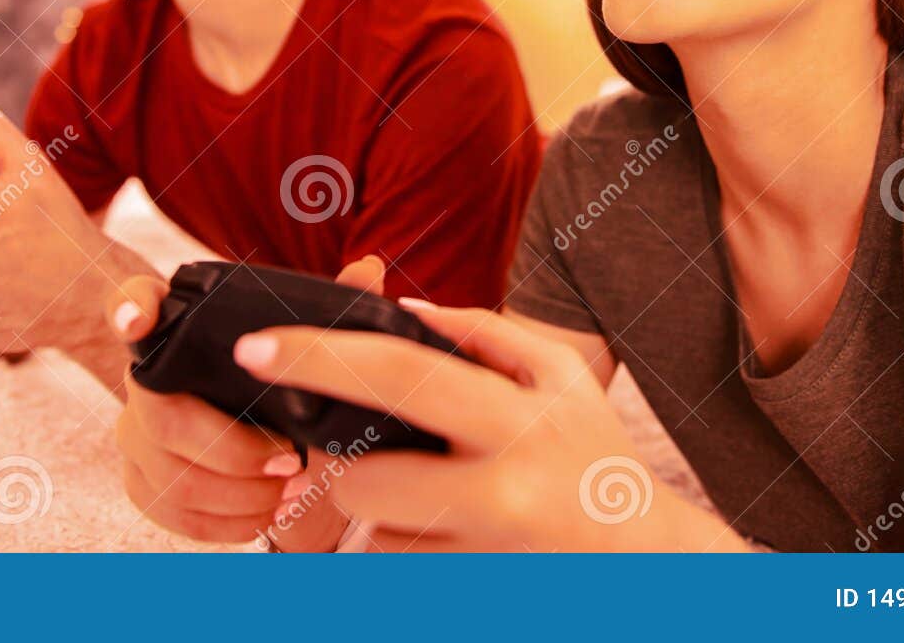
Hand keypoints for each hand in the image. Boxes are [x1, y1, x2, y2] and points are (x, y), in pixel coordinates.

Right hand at [109, 255, 385, 550]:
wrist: (241, 416)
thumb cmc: (273, 366)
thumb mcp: (299, 333)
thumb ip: (331, 302)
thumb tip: (370, 268)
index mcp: (172, 328)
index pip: (132, 301)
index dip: (128, 309)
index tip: (137, 320)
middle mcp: (141, 380)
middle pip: (167, 424)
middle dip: (237, 453)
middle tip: (293, 460)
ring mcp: (134, 436)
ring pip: (175, 481)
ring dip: (242, 497)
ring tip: (294, 491)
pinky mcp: (142, 483)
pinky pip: (174, 516)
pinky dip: (227, 524)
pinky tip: (269, 514)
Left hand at [231, 303, 737, 551]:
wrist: (647, 564)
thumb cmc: (594, 454)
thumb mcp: (561, 377)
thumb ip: (485, 334)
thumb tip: (405, 310)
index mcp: (516, 419)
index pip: (396, 376)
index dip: (317, 358)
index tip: (255, 349)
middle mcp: (500, 491)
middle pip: (362, 481)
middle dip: (347, 469)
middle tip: (374, 456)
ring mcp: (485, 555)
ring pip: (375, 542)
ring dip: (385, 520)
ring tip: (442, 504)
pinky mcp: (470, 594)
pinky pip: (399, 576)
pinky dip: (407, 555)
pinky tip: (454, 538)